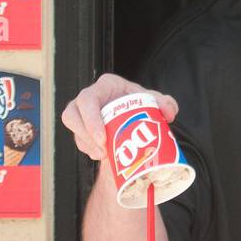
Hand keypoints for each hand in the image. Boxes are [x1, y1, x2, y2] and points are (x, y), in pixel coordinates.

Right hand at [60, 73, 178, 160]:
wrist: (133, 115)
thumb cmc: (139, 102)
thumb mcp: (153, 100)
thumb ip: (165, 103)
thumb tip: (169, 113)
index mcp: (104, 86)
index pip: (87, 99)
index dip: (90, 119)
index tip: (103, 138)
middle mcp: (87, 98)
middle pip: (71, 115)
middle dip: (85, 136)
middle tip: (103, 150)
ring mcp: (81, 113)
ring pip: (73, 129)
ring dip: (86, 144)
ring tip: (103, 155)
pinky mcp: (80, 128)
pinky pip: (78, 140)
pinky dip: (89, 149)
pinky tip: (102, 155)